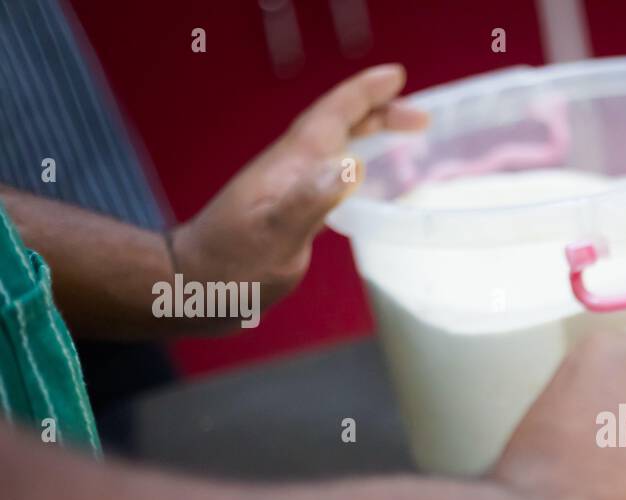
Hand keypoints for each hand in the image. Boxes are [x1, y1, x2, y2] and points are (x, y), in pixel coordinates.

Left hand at [171, 64, 426, 310]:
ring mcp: (289, 188)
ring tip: (405, 134)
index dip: (366, 94)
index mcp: (291, 165)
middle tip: (421, 116)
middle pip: (339, 125)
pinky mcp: (289, 209)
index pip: (332, 115)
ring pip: (337, 146)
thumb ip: (310, 199)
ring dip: (370, 133)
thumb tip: (352, 165)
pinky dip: (356, 163)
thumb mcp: (276, 236)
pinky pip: (332, 173)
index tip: (398, 77)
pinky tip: (365, 176)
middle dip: (379, 112)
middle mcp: (291, 169)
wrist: (194, 286)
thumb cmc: (233, 266)